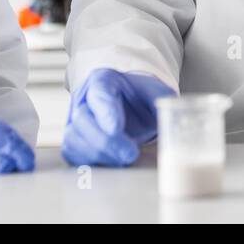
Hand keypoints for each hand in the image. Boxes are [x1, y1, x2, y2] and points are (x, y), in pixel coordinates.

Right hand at [61, 68, 175, 166]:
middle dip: (106, 141)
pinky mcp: (74, 140)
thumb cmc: (141, 96)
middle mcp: (84, 99)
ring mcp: (75, 120)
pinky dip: (91, 162)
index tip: (115, 129)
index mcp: (103, 80)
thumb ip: (162, 102)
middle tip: (131, 153)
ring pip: (74, 139)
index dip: (106, 112)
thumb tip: (170, 120)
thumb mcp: (156, 92)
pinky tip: (111, 163)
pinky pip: (73, 154)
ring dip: (100, 154)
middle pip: (83, 119)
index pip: (99, 93)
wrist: (130, 104)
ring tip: (124, 159)